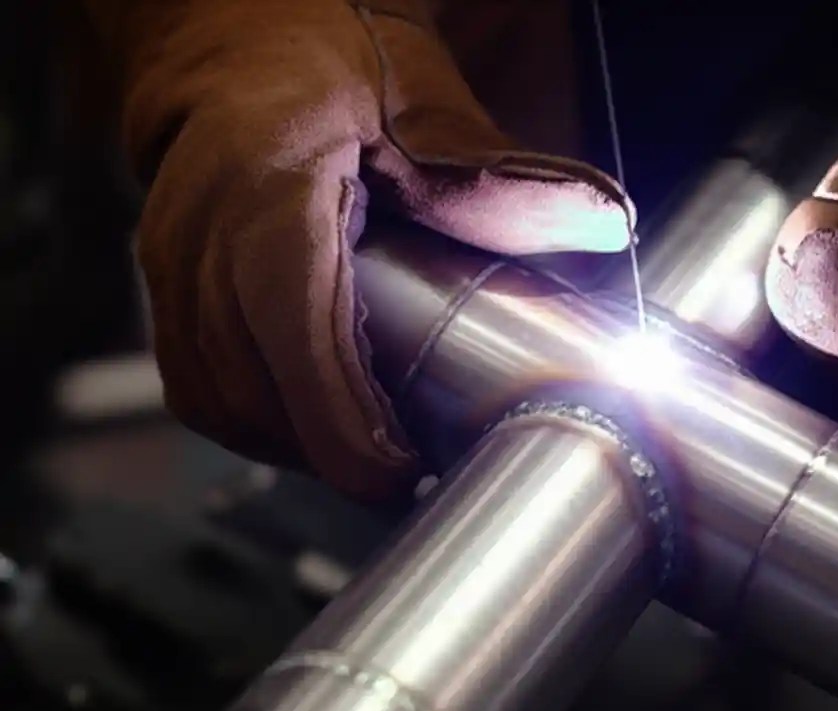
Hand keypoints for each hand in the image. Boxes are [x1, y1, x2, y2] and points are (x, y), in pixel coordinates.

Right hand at [105, 0, 631, 491]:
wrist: (234, 39)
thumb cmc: (322, 56)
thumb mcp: (416, 96)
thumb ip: (495, 170)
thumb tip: (601, 219)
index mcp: (263, 191)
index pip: (294, 335)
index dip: (344, 426)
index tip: (401, 471)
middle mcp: (197, 240)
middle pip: (251, 390)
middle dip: (329, 451)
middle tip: (409, 472)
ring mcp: (170, 267)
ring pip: (219, 400)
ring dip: (295, 443)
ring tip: (369, 457)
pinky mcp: (167, 288)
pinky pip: (200, 385)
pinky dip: (261, 419)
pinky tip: (316, 423)